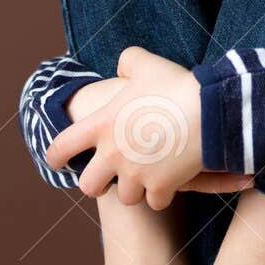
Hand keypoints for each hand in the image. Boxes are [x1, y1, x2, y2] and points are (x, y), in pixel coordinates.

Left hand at [44, 46, 251, 207]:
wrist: (209, 110)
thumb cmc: (176, 85)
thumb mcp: (146, 63)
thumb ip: (128, 61)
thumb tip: (122, 68)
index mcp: (102, 125)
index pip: (61, 147)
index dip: (55, 157)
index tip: (56, 163)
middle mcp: (113, 154)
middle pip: (88, 186)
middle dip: (96, 185)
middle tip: (106, 179)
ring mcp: (136, 174)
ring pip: (125, 198)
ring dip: (133, 190)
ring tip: (144, 180)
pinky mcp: (161, 186)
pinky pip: (155, 203)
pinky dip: (161, 196)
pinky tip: (168, 186)